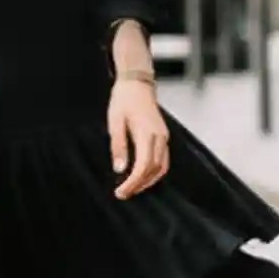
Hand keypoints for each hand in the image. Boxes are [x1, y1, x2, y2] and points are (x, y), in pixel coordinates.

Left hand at [107, 77, 169, 199]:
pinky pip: (163, 160)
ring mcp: (164, 137)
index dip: (133, 182)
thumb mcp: (115, 121)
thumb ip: (118, 146)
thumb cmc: (124, 99)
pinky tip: (142, 176)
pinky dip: (154, 172)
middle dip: (139, 185)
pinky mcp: (163, 136)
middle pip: (154, 170)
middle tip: (123, 193)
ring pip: (162, 168)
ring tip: (132, 188)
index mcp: (147, 133)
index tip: (121, 191)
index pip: (143, 166)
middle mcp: (159, 137)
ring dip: (148, 181)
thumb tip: (120, 169)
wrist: (136, 83)